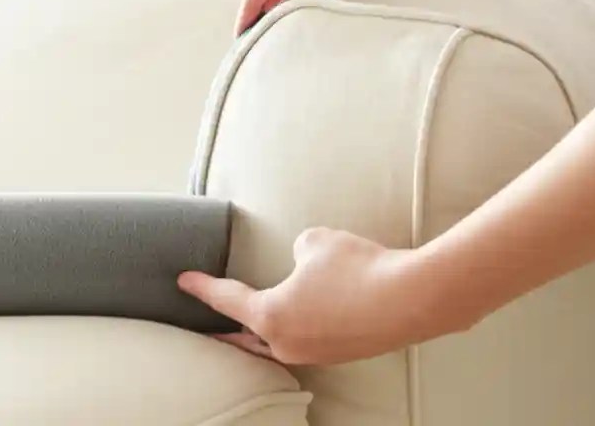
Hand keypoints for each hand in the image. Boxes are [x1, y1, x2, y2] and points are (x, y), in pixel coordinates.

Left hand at [179, 227, 472, 365]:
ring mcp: (318, 353)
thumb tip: (303, 261)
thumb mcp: (316, 242)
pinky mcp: (345, 352)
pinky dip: (302, 329)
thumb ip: (297, 250)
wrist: (412, 297)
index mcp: (270, 316)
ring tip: (255, 323)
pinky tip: (310, 315)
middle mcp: (289, 342)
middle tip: (209, 324)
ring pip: (281, 343)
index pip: (226, 299)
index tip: (182, 281)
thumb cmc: (357, 266)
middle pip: (246, 337)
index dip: (202, 287)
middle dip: (227, 330)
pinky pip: (311, 340)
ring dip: (267, 332)